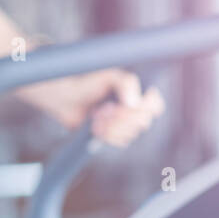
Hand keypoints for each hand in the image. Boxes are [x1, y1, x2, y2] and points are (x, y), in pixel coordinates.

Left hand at [18, 69, 163, 146]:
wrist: (63, 95)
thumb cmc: (85, 81)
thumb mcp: (107, 76)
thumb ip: (126, 83)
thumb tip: (135, 102)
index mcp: (137, 91)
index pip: (155, 105)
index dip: (144, 109)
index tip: (124, 103)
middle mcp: (133, 108)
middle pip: (143, 122)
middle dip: (121, 117)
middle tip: (103, 108)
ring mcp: (123, 122)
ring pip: (131, 133)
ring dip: (111, 126)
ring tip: (96, 114)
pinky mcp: (111, 134)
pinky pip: (120, 141)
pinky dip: (107, 134)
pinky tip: (95, 125)